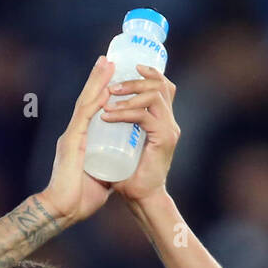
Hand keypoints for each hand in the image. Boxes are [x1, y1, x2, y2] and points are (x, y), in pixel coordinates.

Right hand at [41, 56, 116, 225]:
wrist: (63, 211)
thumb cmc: (80, 200)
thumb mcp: (101, 178)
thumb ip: (110, 168)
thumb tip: (123, 165)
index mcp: (80, 140)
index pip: (91, 111)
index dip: (100, 92)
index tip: (112, 77)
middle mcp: (74, 133)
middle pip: (88, 100)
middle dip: (99, 79)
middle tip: (109, 59)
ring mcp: (72, 136)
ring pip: (86, 103)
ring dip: (97, 81)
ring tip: (108, 63)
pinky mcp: (72, 143)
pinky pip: (85, 117)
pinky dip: (95, 101)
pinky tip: (104, 89)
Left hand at [100, 65, 178, 202]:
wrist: (140, 200)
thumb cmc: (128, 177)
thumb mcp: (122, 146)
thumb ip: (118, 130)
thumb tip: (98, 113)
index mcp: (162, 120)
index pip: (161, 86)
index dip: (148, 72)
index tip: (125, 67)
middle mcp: (169, 122)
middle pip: (160, 84)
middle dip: (134, 79)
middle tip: (112, 86)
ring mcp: (169, 130)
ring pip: (153, 95)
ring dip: (129, 93)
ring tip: (108, 99)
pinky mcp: (164, 139)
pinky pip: (144, 116)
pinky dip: (125, 113)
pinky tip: (108, 116)